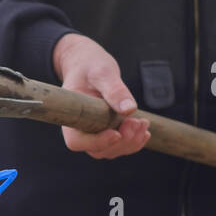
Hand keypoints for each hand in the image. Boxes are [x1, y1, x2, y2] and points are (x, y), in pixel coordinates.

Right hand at [53, 33, 149, 158]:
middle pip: (98, 150)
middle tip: (137, 122)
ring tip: (143, 122)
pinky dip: (134, 141)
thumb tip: (129, 109)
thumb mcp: (101, 72)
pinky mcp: (107, 131)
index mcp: (71, 117)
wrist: (89, 64)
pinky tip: (144, 129)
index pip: (77, 142)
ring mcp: (94, 133)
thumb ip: (114, 89)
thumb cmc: (90, 65)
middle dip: (121, 141)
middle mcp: (80, 129)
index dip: (96, 142)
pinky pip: (119, 145)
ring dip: (131, 142)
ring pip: (111, 150)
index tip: (116, 133)